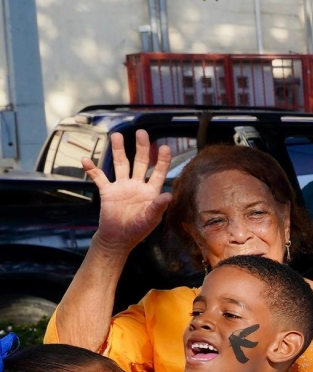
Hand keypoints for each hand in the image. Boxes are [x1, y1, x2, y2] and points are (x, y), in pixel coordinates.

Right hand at [88, 130, 174, 251]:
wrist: (118, 238)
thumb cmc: (138, 229)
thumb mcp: (151, 219)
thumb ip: (158, 207)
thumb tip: (169, 195)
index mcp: (151, 191)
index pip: (158, 172)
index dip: (161, 160)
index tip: (165, 147)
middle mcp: (137, 185)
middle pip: (140, 162)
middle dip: (141, 147)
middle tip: (142, 132)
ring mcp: (121, 186)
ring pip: (120, 164)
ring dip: (118, 150)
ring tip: (116, 135)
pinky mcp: (107, 191)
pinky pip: (99, 177)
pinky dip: (92, 169)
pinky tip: (85, 160)